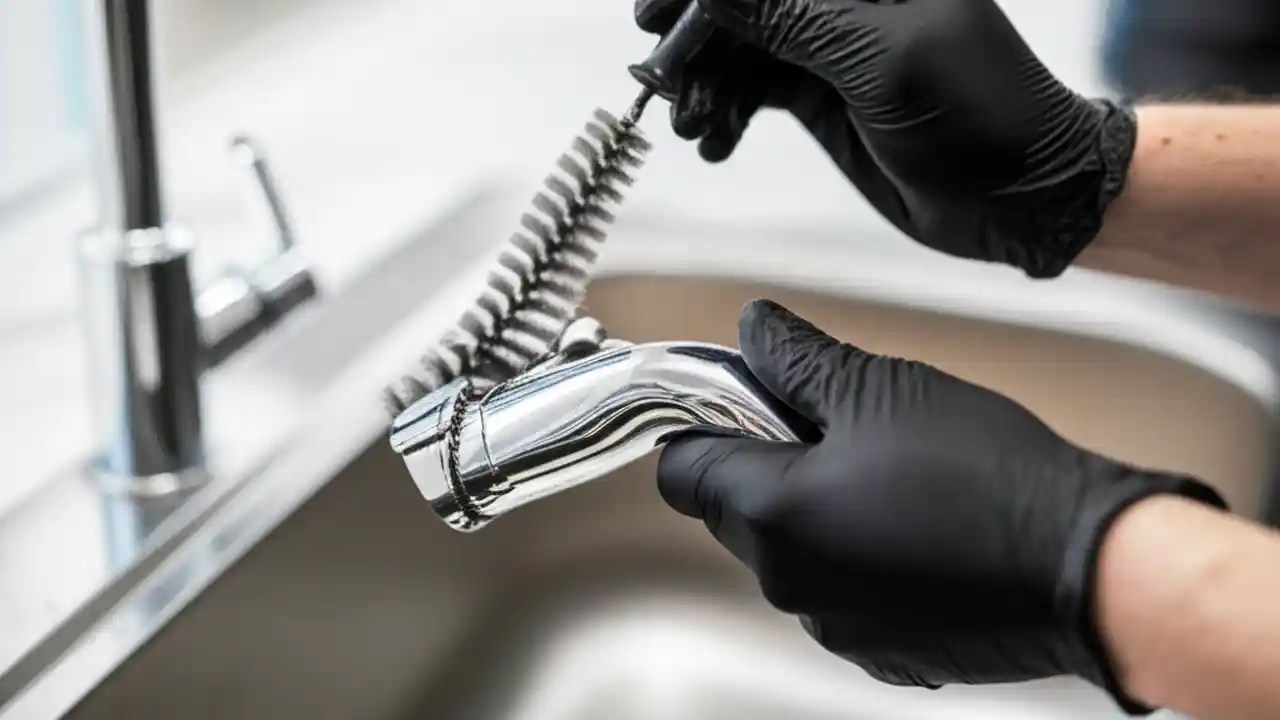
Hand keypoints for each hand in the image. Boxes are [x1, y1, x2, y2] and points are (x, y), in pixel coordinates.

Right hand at [633, 0, 1137, 277]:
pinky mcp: (822, 91)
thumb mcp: (881, 61)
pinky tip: (713, 139)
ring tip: (692, 124)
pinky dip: (728, 111)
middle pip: (749, 2)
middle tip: (662, 79)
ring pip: (743, 44)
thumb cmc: (982, 115)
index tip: (657, 13)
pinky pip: (755, 87)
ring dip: (707, 83)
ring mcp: (831, 43)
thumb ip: (794, 18)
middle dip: (700, 38)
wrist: (1020, 196)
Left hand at [657, 300, 1223, 711]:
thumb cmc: (986, 475)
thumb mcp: (880, 388)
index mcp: (773, 517)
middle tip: (834, 423)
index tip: (743, 399)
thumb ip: (798, 359)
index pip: (683, 471)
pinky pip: (843, 595)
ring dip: (816, 512)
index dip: (705, 425)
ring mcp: (837, 628)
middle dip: (769, 463)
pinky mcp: (884, 654)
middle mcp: (790, 587)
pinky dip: (860, 558)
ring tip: (888, 472)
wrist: (1088, 567)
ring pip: (792, 554)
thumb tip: (755, 329)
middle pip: (735, 512)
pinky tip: (919, 527)